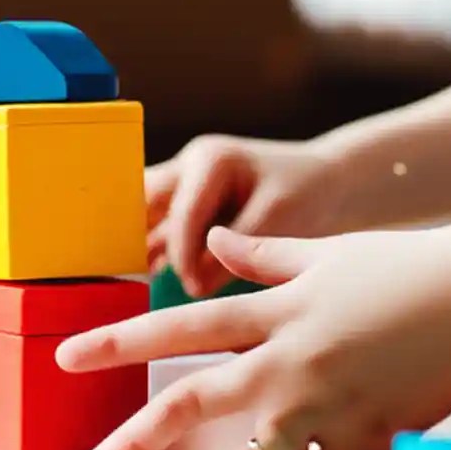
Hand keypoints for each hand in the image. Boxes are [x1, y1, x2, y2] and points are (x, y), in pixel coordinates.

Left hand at [56, 225, 450, 449]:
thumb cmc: (401, 265)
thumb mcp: (324, 252)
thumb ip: (263, 256)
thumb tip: (213, 245)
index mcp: (274, 311)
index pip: (179, 327)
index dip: (118, 342)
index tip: (66, 358)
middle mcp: (289, 359)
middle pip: (194, 400)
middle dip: (135, 437)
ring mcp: (328, 402)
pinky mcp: (369, 433)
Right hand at [146, 135, 346, 298]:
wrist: (327, 183)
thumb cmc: (308, 192)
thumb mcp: (280, 218)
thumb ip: (238, 251)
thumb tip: (194, 286)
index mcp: (209, 160)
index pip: (181, 212)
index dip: (182, 255)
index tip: (192, 289)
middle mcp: (187, 168)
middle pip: (140, 203)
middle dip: (129, 240)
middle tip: (123, 281)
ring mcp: (183, 188)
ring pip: (142, 218)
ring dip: (135, 249)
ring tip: (126, 288)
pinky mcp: (186, 210)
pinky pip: (157, 234)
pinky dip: (152, 257)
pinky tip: (145, 286)